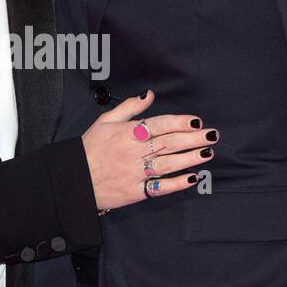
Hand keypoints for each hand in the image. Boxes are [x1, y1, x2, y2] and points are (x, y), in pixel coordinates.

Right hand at [81, 90, 219, 212]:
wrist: (74, 180)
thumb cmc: (89, 149)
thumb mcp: (105, 121)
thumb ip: (129, 107)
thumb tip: (149, 95)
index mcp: (127, 133)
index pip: (158, 124)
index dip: (179, 122)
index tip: (196, 121)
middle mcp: (133, 152)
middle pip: (169, 143)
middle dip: (193, 139)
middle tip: (212, 135)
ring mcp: (135, 173)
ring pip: (168, 164)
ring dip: (190, 158)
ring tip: (207, 152)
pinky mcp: (135, 191)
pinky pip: (159, 188)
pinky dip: (176, 183)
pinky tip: (192, 177)